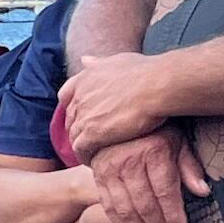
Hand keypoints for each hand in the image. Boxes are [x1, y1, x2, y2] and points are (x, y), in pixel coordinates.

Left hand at [53, 50, 174, 159]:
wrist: (156, 86)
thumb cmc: (146, 72)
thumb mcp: (117, 60)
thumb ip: (99, 63)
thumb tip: (84, 60)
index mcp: (84, 79)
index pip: (66, 95)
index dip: (73, 107)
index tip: (83, 117)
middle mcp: (80, 96)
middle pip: (70, 118)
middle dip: (78, 129)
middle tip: (92, 140)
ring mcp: (84, 115)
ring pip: (74, 136)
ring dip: (83, 145)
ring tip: (95, 154)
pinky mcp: (92, 133)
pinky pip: (81, 149)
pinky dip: (86, 157)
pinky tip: (96, 162)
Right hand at [84, 130, 201, 222]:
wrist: (119, 118)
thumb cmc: (156, 132)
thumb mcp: (177, 142)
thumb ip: (189, 167)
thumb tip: (202, 192)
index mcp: (153, 150)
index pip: (164, 190)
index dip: (173, 215)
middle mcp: (128, 161)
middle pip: (144, 204)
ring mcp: (109, 170)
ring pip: (125, 210)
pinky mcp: (98, 177)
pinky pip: (109, 207)